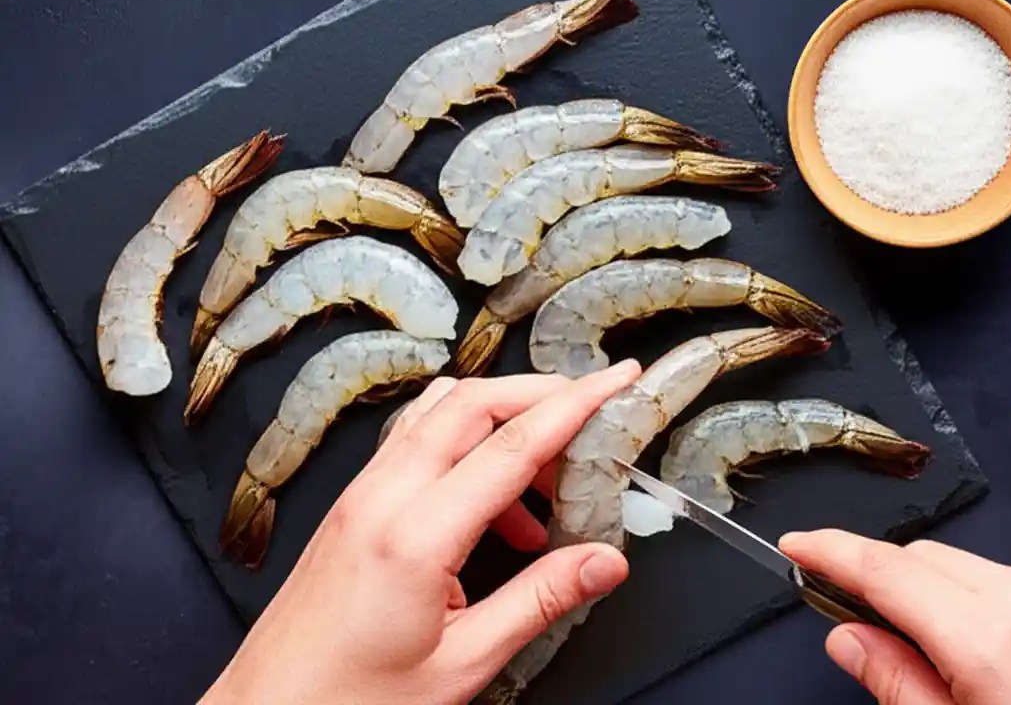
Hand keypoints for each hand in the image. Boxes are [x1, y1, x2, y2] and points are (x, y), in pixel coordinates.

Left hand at [201, 362, 640, 704]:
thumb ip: (539, 601)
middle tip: (595, 410)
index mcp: (413, 535)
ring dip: (503, 421)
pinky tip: (501, 513)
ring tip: (552, 476)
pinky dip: (468, 452)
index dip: (575, 405)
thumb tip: (605, 561)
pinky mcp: (351, 507)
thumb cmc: (349, 702)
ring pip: (440, 415)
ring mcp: (359, 495)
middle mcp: (380, 497)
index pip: (511, 443)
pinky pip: (417, 448)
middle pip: (471, 403)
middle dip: (541, 393)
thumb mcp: (462, 663)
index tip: (618, 379)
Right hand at [780, 530, 1010, 704]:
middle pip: (922, 558)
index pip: (886, 570)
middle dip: (878, 577)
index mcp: (988, 638)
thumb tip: (850, 641)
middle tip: (848, 621)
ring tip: (919, 655)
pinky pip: (1008, 583)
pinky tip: (972, 651)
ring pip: (964, 567)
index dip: (832, 552)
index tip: (797, 547)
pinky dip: (972, 600)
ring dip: (926, 591)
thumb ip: (898, 685)